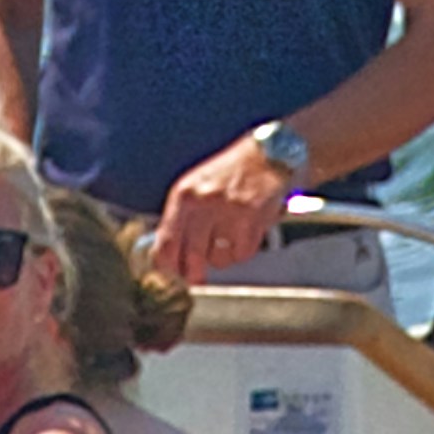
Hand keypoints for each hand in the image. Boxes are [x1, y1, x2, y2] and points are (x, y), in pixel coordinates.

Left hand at [154, 138, 292, 279]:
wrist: (268, 155)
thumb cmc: (229, 173)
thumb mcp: (196, 187)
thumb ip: (179, 218)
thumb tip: (166, 255)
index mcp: (184, 194)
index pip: (166, 242)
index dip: (167, 265)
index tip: (171, 274)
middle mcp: (203, 202)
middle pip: (192, 255)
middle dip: (193, 273)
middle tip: (196, 278)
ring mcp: (228, 211)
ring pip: (218, 258)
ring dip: (222, 257)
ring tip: (228, 238)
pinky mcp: (252, 219)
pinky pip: (242, 253)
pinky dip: (243, 250)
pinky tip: (246, 233)